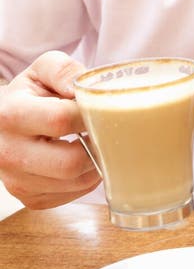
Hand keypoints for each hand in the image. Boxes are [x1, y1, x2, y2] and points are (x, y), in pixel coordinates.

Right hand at [0, 52, 100, 208]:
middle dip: (98, 147)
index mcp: (11, 115)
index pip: (62, 120)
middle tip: (109, 132)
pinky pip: (71, 195)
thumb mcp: (42, 70)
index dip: (90, 114)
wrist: (3, 123)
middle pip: (71, 162)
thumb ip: (64, 70)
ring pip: (75, 182)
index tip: (103, 108)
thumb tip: (86, 88)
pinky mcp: (28, 198)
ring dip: (97, 164)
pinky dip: (87, 179)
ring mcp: (17, 180)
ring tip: (98, 143)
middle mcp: (9, 152)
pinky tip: (85, 160)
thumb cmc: (29, 94)